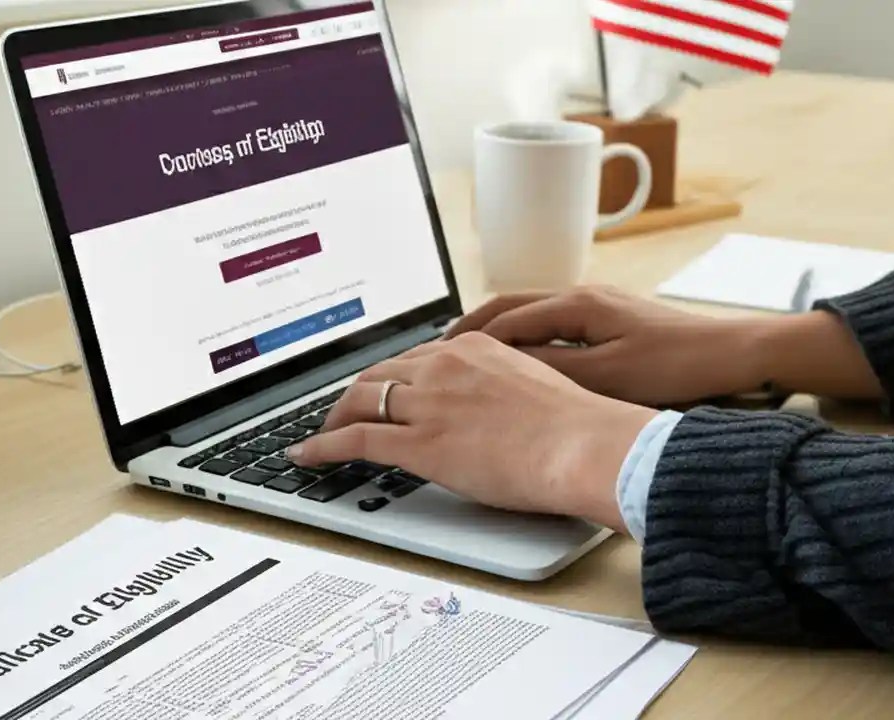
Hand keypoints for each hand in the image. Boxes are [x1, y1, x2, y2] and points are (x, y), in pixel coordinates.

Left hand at [286, 333, 657, 531]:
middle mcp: (442, 366)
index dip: (389, 378)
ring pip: (360, 401)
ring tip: (320, 435)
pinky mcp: (419, 443)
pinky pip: (355, 440)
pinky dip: (324, 446)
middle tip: (341, 412)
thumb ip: (498, 387)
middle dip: (354, 394)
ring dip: (333, 418)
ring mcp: (427, 403)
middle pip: (378, 374)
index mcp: (471, 348)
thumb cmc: (575, 427)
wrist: (584, 445)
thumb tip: (489, 410)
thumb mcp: (531, 387)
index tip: (381, 390)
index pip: (413, 358)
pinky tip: (309, 455)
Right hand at [446, 286, 882, 405]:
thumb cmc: (678, 366)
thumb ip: (551, 369)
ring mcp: (598, 305)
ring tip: (469, 351)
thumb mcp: (607, 376)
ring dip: (497, 329)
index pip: (504, 319)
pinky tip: (520, 356)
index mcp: (576, 305)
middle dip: (472, 326)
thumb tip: (502, 366)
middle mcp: (582, 296)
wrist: (736, 354)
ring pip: (531, 311)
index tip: (437, 357)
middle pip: (510, 305)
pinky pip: (553, 322)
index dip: (467, 339)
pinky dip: (525, 335)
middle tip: (438, 349)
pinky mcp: (612, 320)